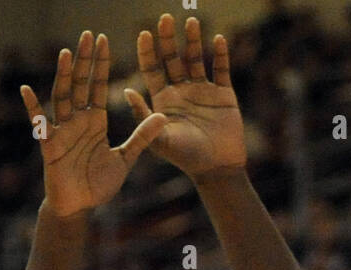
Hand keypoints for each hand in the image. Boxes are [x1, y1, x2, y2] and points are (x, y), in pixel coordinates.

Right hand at [21, 32, 167, 217]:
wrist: (80, 207)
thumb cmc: (98, 184)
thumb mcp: (125, 159)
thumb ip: (142, 137)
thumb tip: (164, 118)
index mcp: (96, 121)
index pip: (98, 86)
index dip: (100, 65)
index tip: (102, 41)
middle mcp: (78, 121)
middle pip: (80, 85)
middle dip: (84, 61)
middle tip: (87, 35)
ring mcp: (62, 131)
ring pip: (62, 97)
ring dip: (63, 76)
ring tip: (66, 53)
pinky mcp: (50, 146)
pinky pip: (39, 124)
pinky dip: (33, 108)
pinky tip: (26, 90)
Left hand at [125, 15, 245, 178]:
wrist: (218, 169)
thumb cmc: (187, 158)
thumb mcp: (160, 140)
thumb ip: (143, 116)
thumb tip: (126, 91)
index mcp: (164, 100)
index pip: (152, 69)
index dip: (147, 51)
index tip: (144, 34)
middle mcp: (181, 91)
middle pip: (172, 58)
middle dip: (168, 39)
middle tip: (164, 18)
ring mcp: (203, 90)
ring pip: (195, 58)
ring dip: (193, 40)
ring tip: (191, 21)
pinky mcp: (223, 94)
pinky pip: (221, 69)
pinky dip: (221, 54)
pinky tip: (218, 39)